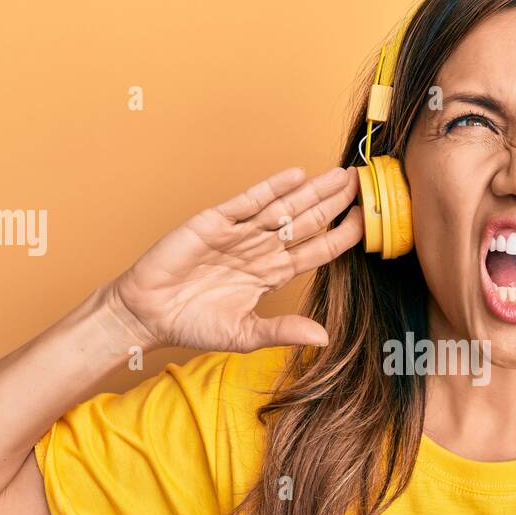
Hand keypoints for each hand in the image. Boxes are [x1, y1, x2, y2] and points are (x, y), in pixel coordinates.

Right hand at [108, 165, 361, 352]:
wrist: (148, 313)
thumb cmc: (193, 323)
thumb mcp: (245, 334)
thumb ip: (283, 331)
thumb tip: (324, 338)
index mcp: (271, 274)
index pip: (315, 250)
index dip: (341, 236)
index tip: (367, 222)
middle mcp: (260, 249)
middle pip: (306, 222)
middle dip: (334, 204)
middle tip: (363, 185)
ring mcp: (239, 233)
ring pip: (283, 209)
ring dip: (312, 192)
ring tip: (340, 175)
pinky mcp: (214, 223)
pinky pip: (247, 202)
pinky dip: (270, 189)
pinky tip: (295, 176)